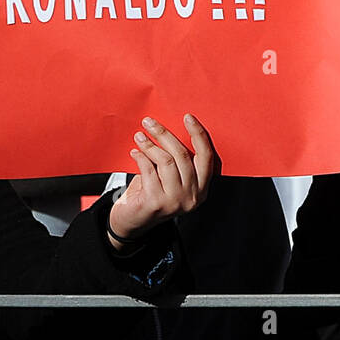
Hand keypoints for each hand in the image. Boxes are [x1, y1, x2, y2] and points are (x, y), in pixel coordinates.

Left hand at [107, 114, 217, 248]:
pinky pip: (148, 170)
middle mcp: (192, 197)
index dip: (198, 135)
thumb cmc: (152, 192)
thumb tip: (169, 128)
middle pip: (183, 156)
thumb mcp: (172, 178)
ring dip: (150, 145)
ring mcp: (175, 202)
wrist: (132, 221)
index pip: (207, 157)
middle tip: (149, 122)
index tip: (187, 117)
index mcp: (201, 189)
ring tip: (139, 136)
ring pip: (166, 161)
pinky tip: (134, 152)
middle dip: (164, 134)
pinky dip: (140, 157)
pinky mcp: (156, 203)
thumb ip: (177, 160)